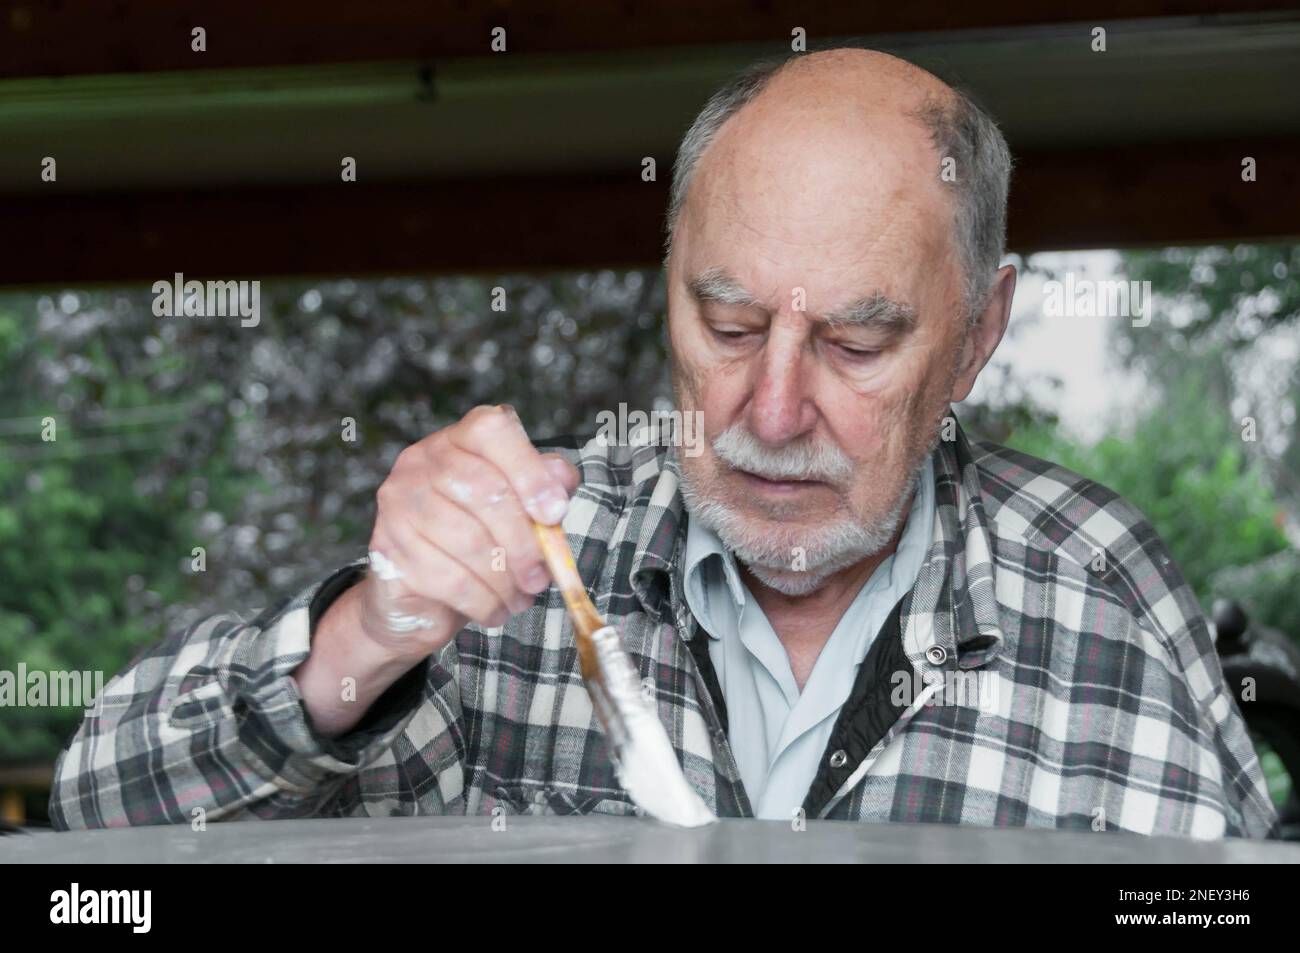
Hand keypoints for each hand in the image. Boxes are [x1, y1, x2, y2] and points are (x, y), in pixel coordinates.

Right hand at [352, 403, 579, 661]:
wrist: (418, 597)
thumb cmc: (477, 541)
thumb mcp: (519, 510)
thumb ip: (545, 487)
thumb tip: (561, 482)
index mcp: (459, 440)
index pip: (492, 431)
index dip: (529, 471)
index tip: (555, 514)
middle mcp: (421, 461)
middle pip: (485, 490)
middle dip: (523, 541)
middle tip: (541, 576)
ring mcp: (398, 502)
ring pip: (468, 540)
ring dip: (505, 579)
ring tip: (520, 597)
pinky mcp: (387, 547)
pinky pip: (447, 578)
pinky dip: (482, 601)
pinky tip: (495, 610)